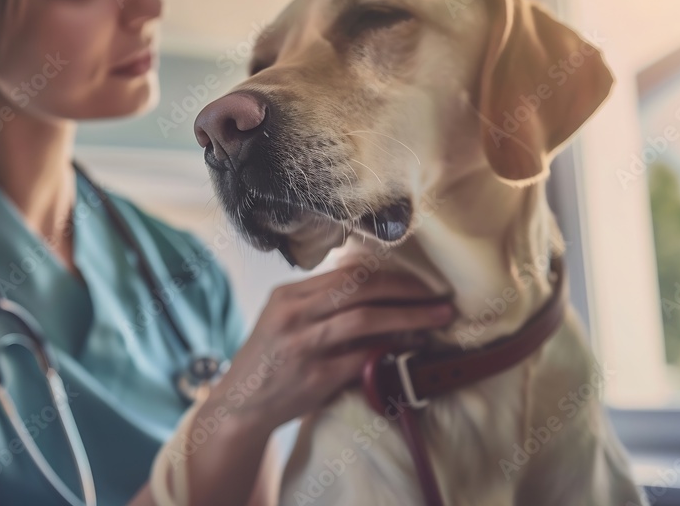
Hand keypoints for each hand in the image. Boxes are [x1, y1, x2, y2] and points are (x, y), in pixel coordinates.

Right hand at [208, 265, 454, 435]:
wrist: (239, 406)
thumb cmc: (271, 361)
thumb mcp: (286, 321)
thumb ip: (322, 305)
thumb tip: (382, 292)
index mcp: (288, 295)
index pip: (348, 273)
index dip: (391, 275)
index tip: (420, 281)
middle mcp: (293, 314)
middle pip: (361, 288)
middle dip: (408, 291)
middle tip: (440, 297)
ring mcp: (303, 345)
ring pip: (365, 319)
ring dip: (409, 318)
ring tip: (438, 320)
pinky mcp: (314, 377)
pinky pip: (362, 358)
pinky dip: (392, 352)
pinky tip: (412, 350)